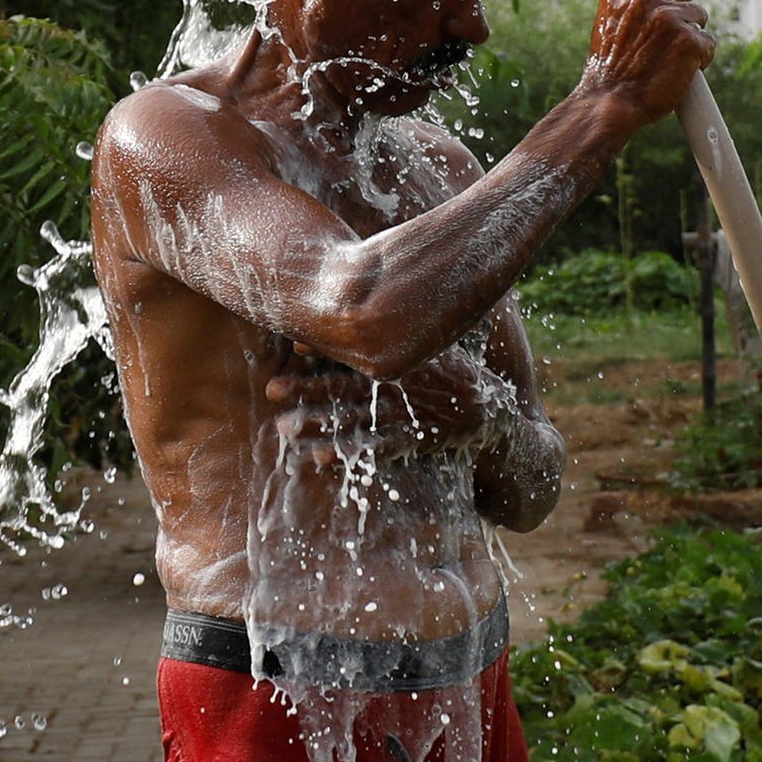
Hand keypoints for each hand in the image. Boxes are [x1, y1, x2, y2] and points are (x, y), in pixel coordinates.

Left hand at [265, 342, 503, 446]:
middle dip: (307, 390)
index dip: (327, 346)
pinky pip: (376, 450)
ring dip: (318, 424)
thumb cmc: (450, 371)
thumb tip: (350, 303)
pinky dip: (349, 453)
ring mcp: (406, 414)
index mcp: (400, 357)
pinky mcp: (413, 441)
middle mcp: (400, 383)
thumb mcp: (429, 342)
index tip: (293, 344)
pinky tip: (322, 458)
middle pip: (346, 387)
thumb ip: (396, 330)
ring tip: (284, 428)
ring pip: (354, 420)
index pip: (360, 349)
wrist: (490, 411)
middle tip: (272, 389)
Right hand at [578, 0, 713, 125]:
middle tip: (663, 40)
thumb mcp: (607, 22)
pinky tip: (679, 70)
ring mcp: (669, 18)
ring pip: (698, 16)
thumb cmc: (609, 69)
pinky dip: (700, 58)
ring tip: (668, 58)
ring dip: (690, 36)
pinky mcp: (689, 41)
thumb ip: (630, 1)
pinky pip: (708, 43)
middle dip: (680, 12)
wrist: (609, 103)